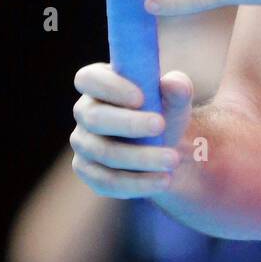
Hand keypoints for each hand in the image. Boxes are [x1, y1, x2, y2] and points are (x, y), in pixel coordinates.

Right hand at [70, 64, 192, 198]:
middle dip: (129, 123)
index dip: (110, 87)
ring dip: (140, 158)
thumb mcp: (175, 98)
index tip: (141, 98)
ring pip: (104, 152)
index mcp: (98, 82)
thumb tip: (173, 84)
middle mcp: (84, 111)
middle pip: (95, 118)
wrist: (165, 146)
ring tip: (172, 159)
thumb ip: (177, 87)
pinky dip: (136, 182)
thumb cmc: (165, 111)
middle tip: (161, 126)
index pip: (89, 79)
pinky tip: (162, 180)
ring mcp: (83, 142)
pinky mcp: (87, 170)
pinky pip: (106, 181)